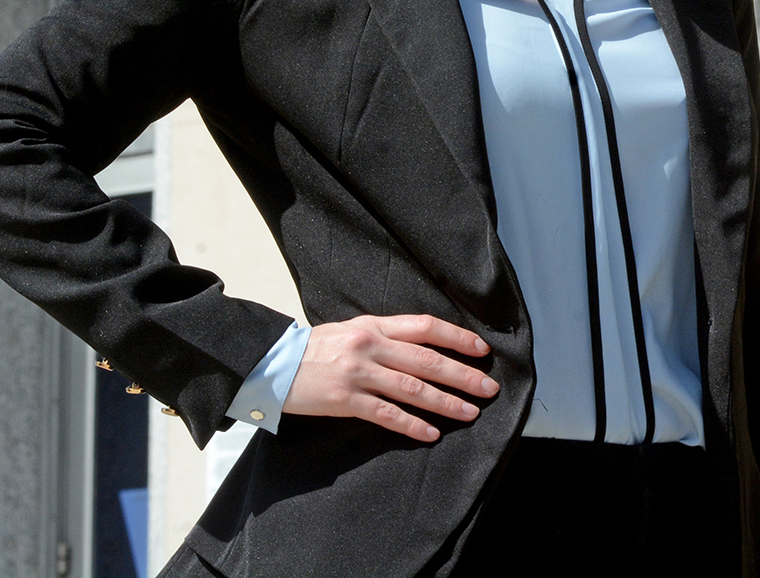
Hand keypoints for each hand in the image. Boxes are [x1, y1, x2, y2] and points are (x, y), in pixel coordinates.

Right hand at [283, 314, 498, 441]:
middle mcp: (370, 346)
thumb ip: (386, 335)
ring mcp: (358, 373)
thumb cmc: (316, 348)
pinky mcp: (344, 400)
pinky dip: (411, 425)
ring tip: (470, 412)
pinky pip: (386, 414)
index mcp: (375, 325)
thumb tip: (425, 346)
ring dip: (446, 402)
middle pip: (427, 360)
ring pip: (413, 388)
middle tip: (489, 388)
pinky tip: (431, 433)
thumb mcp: (353, 329)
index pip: (426, 327)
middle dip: (463, 375)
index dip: (457, 338)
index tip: (482, 350)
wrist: (271, 364)